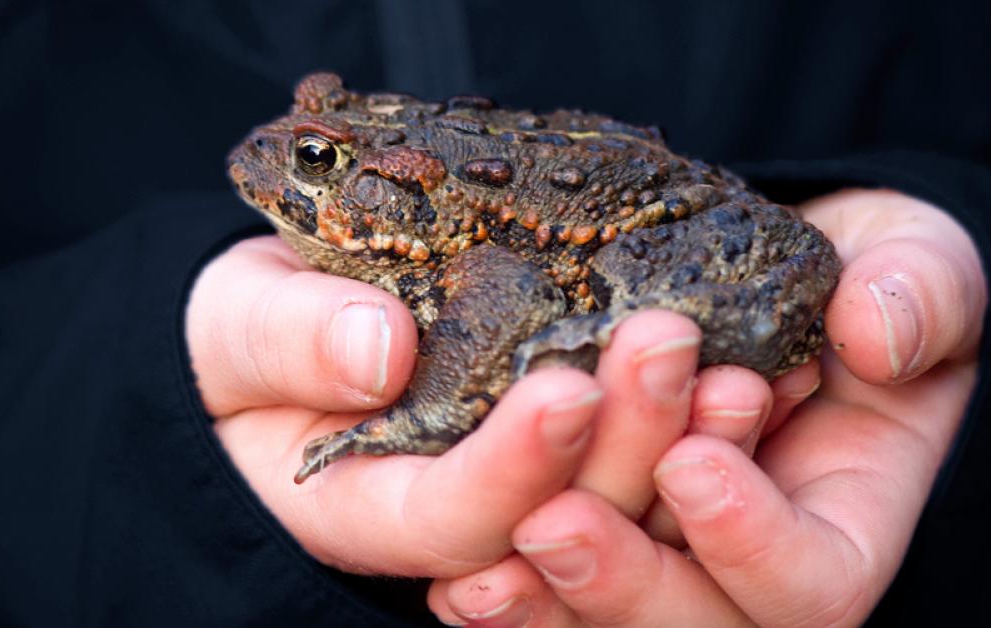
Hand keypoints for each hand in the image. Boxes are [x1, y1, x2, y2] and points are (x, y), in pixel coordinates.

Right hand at [185, 237, 747, 577]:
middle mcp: (461, 517)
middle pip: (559, 518)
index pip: (452, 519)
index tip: (564, 389)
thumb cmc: (248, 332)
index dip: (511, 468)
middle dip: (621, 444)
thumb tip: (375, 349)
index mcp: (369, 506)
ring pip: (621, 502)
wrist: (288, 325)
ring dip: (681, 442)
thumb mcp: (237, 322)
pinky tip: (753, 371)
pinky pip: (643, 458)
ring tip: (740, 372)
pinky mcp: (569, 448)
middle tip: (673, 343)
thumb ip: (285, 339)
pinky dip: (698, 426)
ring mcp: (523, 486)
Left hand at [426, 189, 986, 626]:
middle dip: (623, 578)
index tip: (693, 461)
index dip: (753, 542)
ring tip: (481, 564)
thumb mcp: (916, 266)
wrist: (792, 288)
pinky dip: (507, 580)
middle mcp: (749, 566)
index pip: (812, 582)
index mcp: (841, 524)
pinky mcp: (605, 526)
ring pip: (610, 620)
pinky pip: (554, 582)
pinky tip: (455, 569)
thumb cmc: (866, 278)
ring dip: (547, 597)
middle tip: (553, 522)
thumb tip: (877, 331)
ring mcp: (671, 555)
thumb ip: (922, 295)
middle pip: (695, 625)